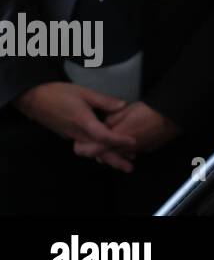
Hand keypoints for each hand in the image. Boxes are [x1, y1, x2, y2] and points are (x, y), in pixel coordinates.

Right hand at [15, 83, 136, 170]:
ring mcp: (72, 137)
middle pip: (98, 151)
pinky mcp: (69, 136)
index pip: (103, 136)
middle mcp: (77, 134)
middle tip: (130, 167)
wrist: (34, 100)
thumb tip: (123, 106)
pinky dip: (98, 152)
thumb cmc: (58, 93)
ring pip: (92, 152)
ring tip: (123, 161)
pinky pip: (86, 148)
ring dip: (107, 158)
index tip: (133, 142)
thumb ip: (103, 100)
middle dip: (115, 160)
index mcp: (83, 122)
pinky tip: (106, 152)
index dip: (118, 140)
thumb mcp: (84, 92)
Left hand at [73, 102, 179, 171]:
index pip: (93, 150)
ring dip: (113, 151)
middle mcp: (124, 149)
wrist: (172, 116)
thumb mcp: (124, 111)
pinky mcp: (148, 149)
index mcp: (116, 139)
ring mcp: (137, 151)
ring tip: (108, 145)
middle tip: (90, 145)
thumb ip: (110, 119)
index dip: (83, 148)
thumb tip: (101, 125)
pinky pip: (133, 151)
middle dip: (97, 151)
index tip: (78, 144)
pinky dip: (127, 149)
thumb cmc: (146, 111)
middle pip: (106, 156)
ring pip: (120, 154)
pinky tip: (129, 141)